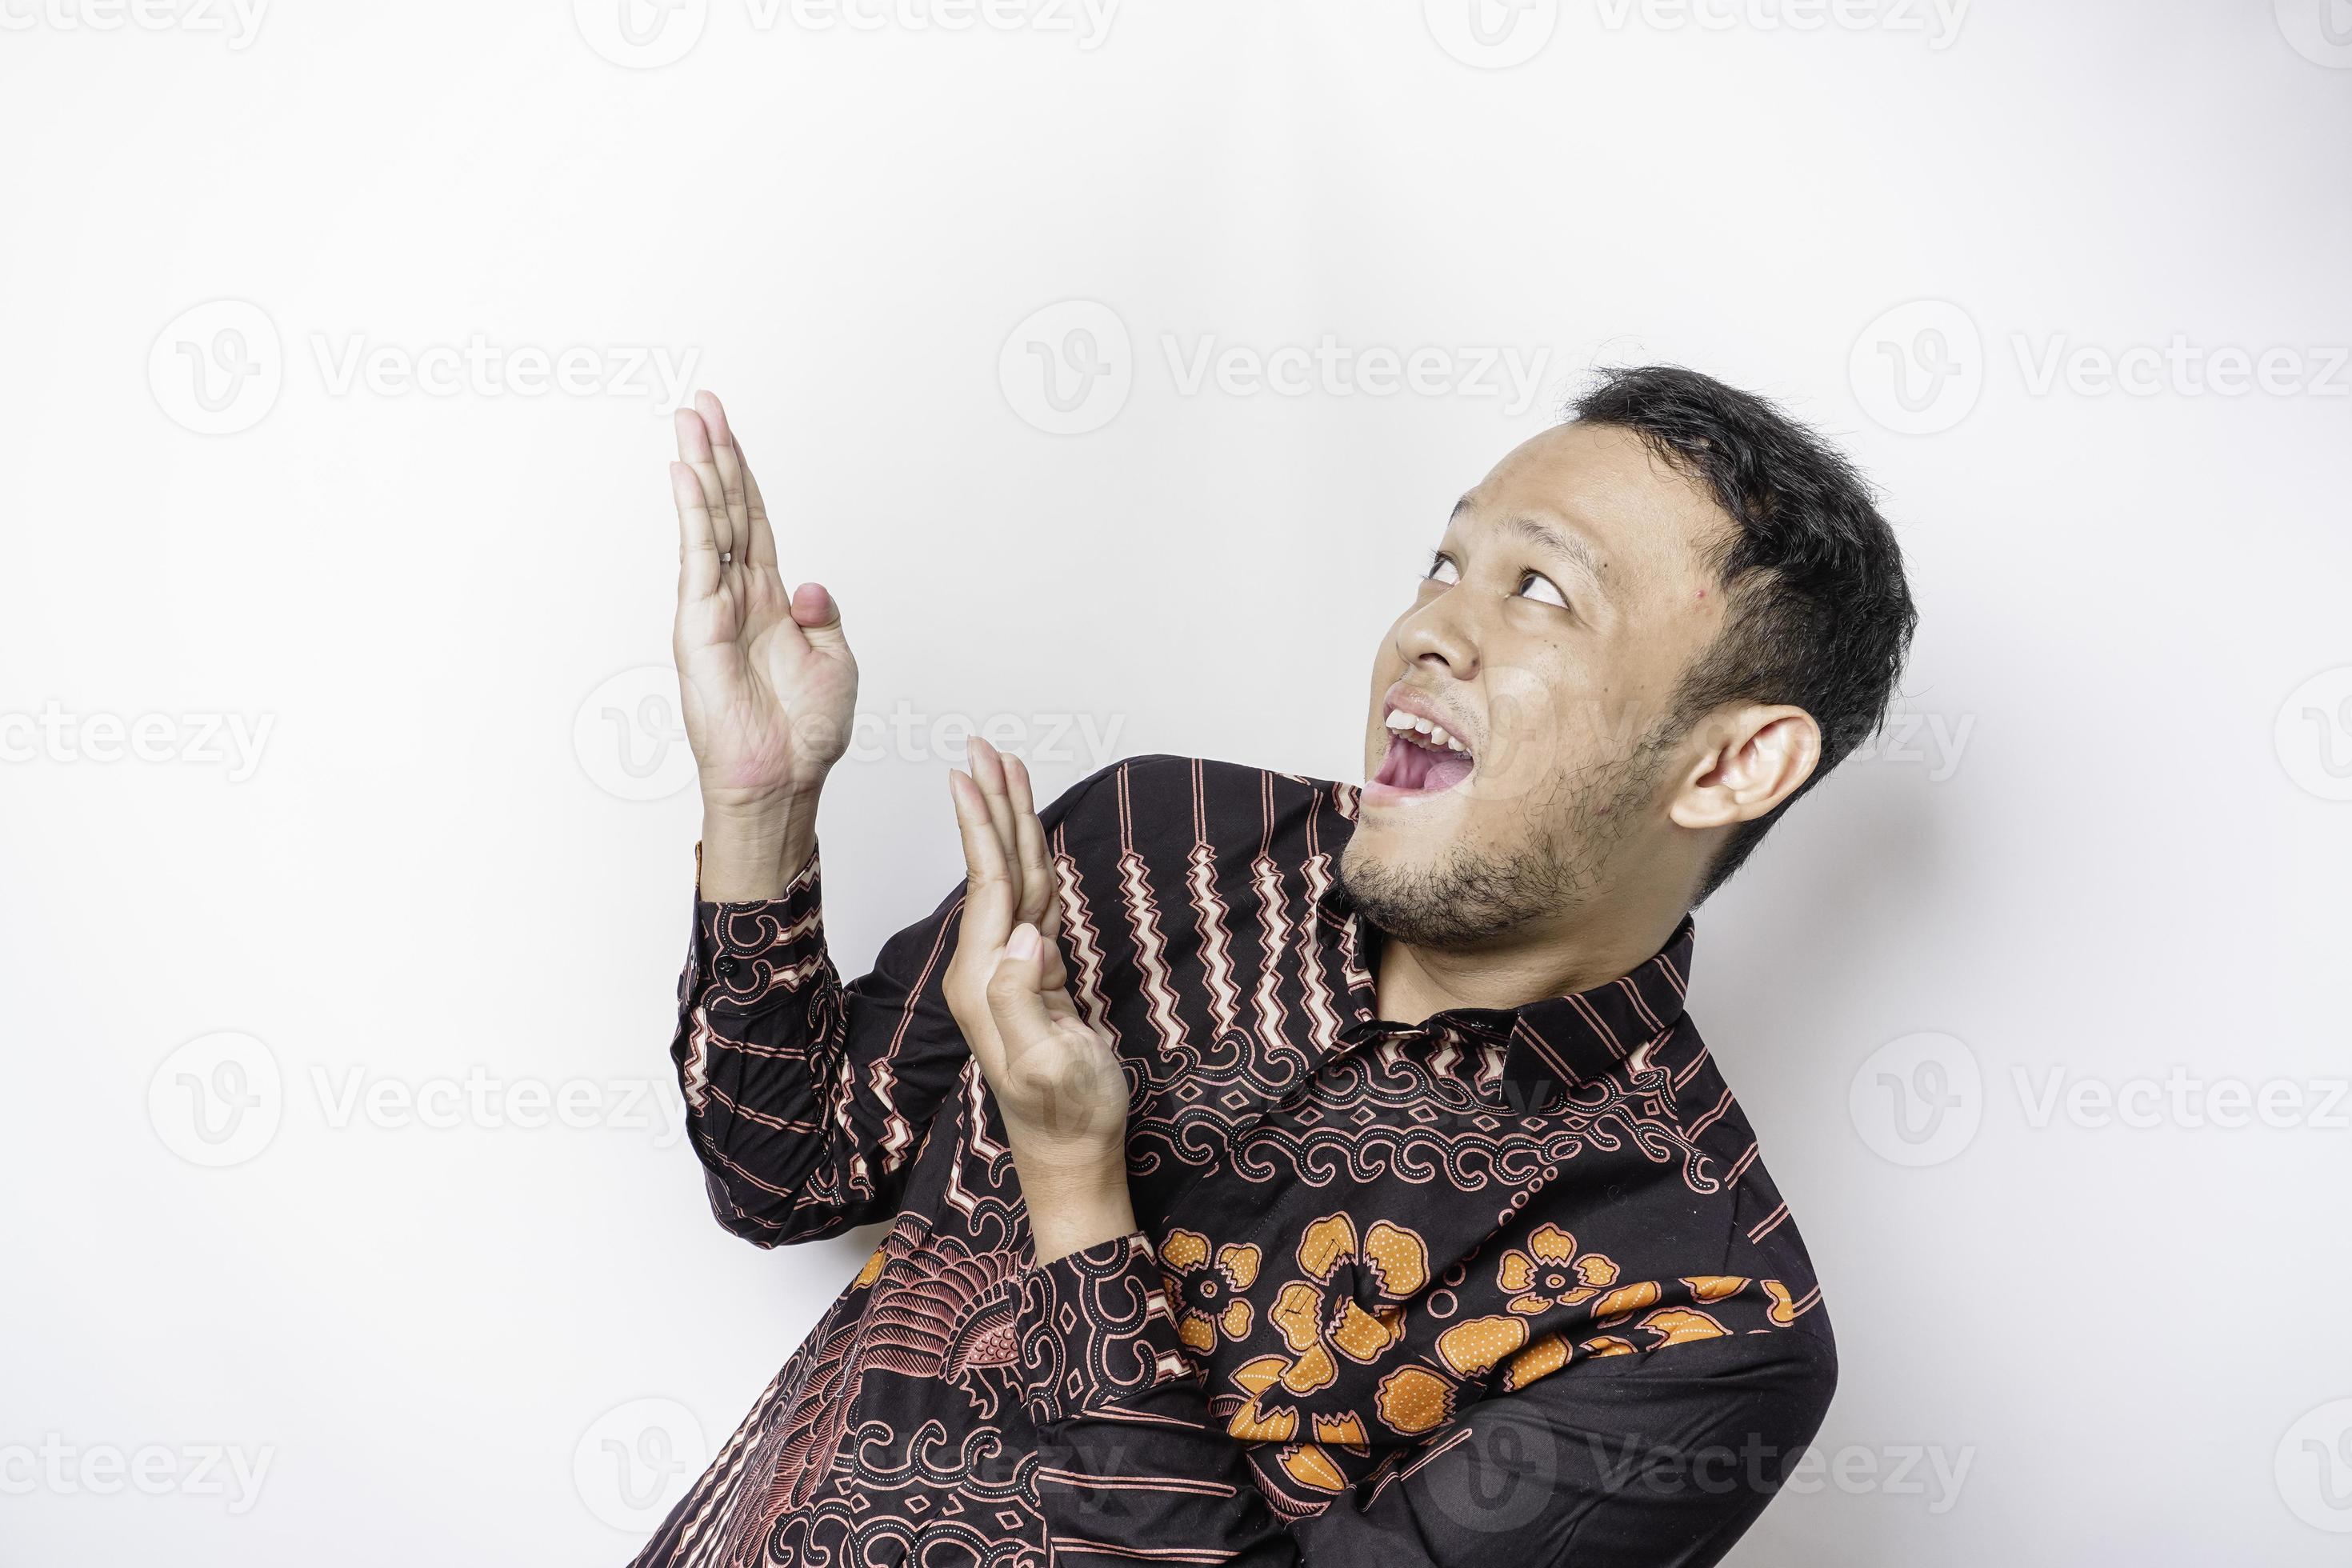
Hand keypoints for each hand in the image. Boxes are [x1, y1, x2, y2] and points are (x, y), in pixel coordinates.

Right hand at [670, 392, 856, 896]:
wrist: (785, 779)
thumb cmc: (807, 734)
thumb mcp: (836, 664)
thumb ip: (824, 617)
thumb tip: (810, 586)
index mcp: (772, 601)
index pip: (755, 523)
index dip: (745, 476)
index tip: (730, 429)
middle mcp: (738, 597)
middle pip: (727, 510)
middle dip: (716, 455)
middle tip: (703, 402)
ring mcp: (714, 608)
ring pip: (709, 524)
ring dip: (699, 470)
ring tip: (691, 419)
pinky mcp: (698, 626)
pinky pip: (697, 558)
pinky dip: (693, 515)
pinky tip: (685, 475)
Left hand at [944, 739, 1134, 1261]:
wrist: (1073, 1155)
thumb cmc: (1067, 1117)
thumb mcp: (1047, 1067)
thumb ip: (1025, 1001)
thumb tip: (1027, 935)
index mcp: (987, 979)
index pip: (987, 886)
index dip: (983, 826)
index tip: (969, 774)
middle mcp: (992, 967)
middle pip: (995, 868)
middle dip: (991, 805)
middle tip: (983, 748)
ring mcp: (1014, 970)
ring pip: (1017, 878)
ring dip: (1012, 822)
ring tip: (1005, 772)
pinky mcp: (1040, 976)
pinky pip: (1037, 902)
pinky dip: (1037, 859)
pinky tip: (1031, 835)